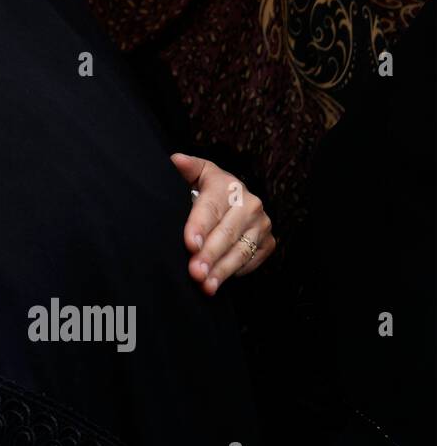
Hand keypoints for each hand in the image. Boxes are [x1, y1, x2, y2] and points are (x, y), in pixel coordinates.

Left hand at [171, 153, 275, 295]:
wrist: (233, 196)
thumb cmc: (207, 187)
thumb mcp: (196, 173)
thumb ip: (186, 168)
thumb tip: (176, 160)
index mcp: (228, 185)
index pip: (211, 208)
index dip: (200, 226)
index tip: (190, 244)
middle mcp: (249, 204)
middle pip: (227, 234)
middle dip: (210, 255)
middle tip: (195, 272)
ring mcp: (261, 224)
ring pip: (240, 251)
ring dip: (222, 270)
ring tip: (206, 286)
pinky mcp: (268, 241)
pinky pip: (252, 260)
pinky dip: (236, 272)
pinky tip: (220, 280)